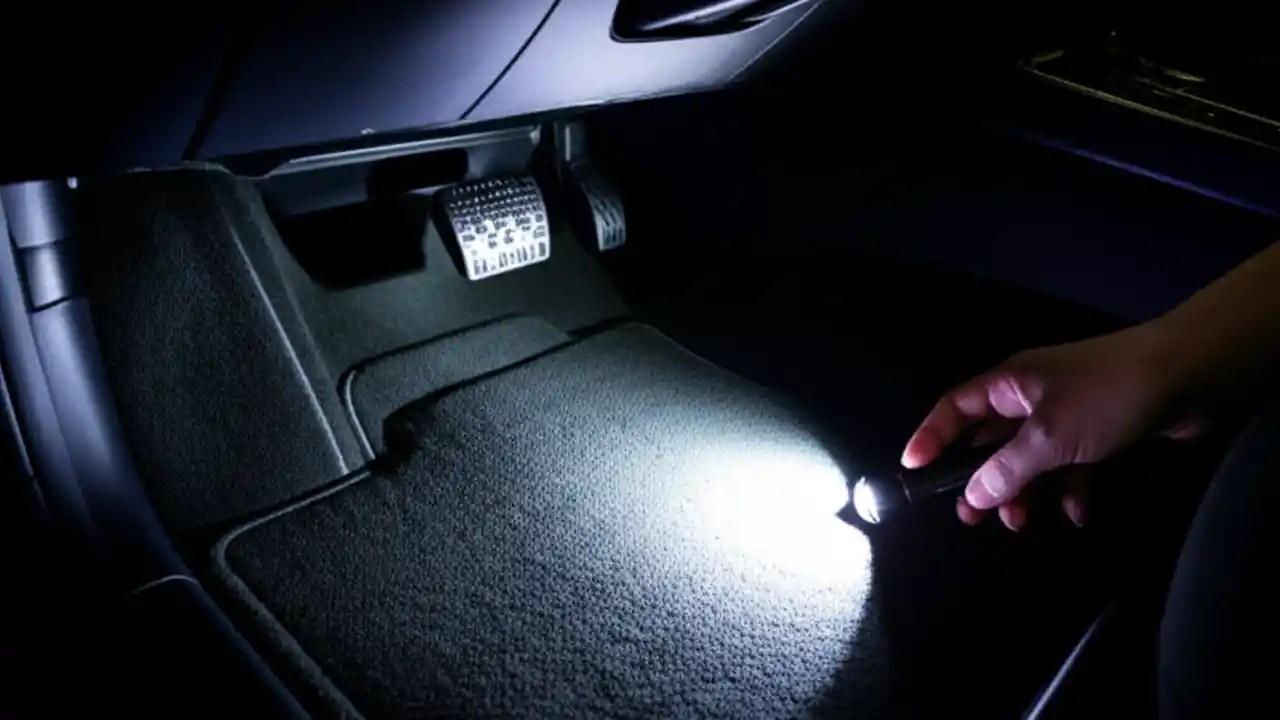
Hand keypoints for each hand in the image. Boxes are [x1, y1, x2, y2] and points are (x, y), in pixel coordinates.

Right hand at [900, 323, 1205, 530]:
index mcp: (1009, 385)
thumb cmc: (1106, 397)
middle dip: (981, 479)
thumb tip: (973, 495)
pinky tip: (1076, 510)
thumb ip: (1006, 469)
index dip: (930, 437)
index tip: (911, 469)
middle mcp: (1031, 396)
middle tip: (971, 516)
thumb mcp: (1048, 438)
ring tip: (1020, 521)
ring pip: (1030, 458)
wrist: (1188, 375)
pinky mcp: (1099, 429)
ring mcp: (1066, 412)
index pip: (954, 409)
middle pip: (990, 441)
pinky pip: (1069, 464)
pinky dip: (1067, 488)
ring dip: (1023, 491)